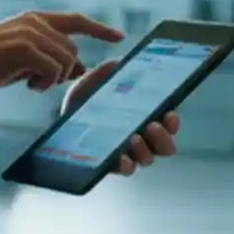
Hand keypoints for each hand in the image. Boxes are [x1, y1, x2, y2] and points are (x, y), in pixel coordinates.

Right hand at [0, 12, 123, 95]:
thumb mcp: (20, 61)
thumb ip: (48, 59)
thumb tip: (80, 69)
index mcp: (32, 19)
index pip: (75, 20)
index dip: (99, 29)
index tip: (119, 37)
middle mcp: (33, 21)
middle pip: (72, 48)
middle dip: (65, 71)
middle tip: (39, 84)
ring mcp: (28, 33)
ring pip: (65, 60)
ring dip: (52, 78)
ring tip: (29, 84)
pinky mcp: (22, 48)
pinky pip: (54, 69)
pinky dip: (45, 82)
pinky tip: (26, 85)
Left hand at [62, 60, 180, 175]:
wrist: (61, 112)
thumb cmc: (86, 95)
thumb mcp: (96, 79)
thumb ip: (108, 70)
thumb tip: (117, 63)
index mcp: (146, 115)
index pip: (169, 122)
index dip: (173, 121)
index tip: (169, 114)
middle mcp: (143, 136)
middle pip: (166, 146)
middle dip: (163, 138)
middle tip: (152, 126)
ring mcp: (129, 152)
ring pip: (148, 158)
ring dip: (145, 150)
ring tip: (134, 138)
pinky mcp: (111, 163)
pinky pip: (126, 170)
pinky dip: (128, 165)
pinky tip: (123, 158)